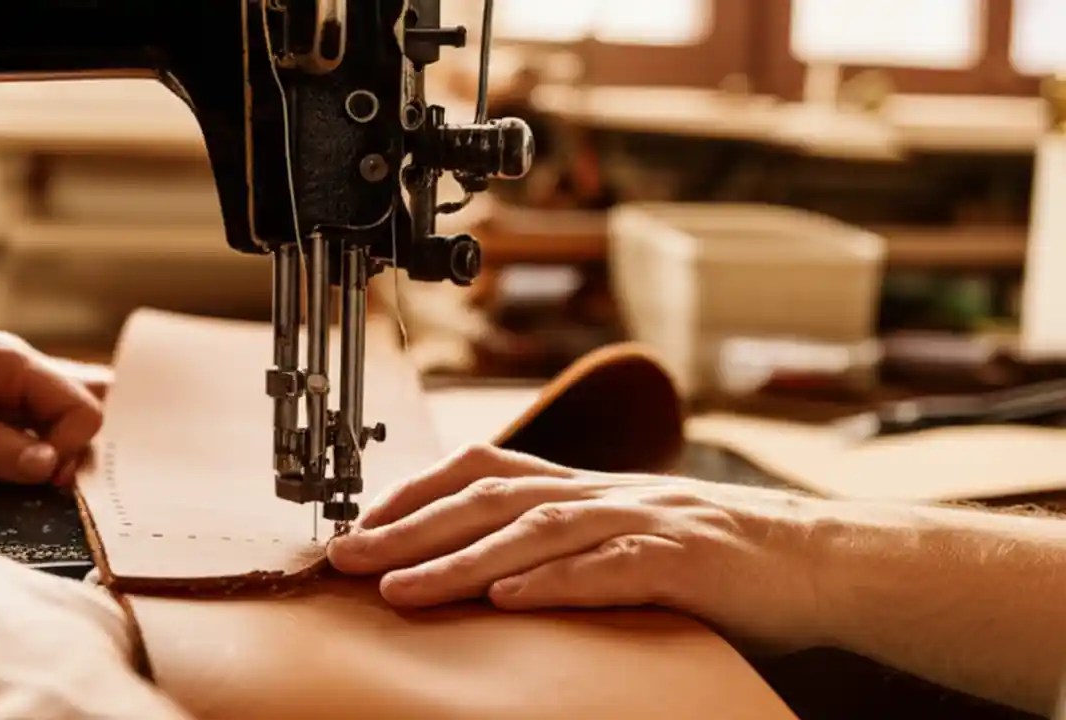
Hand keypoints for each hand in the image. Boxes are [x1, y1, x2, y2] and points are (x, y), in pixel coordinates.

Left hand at [0, 292, 102, 483]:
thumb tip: (48, 468)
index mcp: (12, 363)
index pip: (83, 409)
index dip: (69, 450)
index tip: (38, 479)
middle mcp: (18, 371)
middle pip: (79, 414)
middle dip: (71, 453)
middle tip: (40, 486)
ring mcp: (3, 387)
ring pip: (56, 422)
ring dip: (50, 455)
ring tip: (26, 482)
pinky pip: (26, 428)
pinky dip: (27, 452)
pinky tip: (11, 471)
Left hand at [328, 444, 828, 651]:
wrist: (813, 558)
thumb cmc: (712, 554)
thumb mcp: (623, 532)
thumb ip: (561, 538)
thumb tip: (486, 565)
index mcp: (585, 487)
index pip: (483, 471)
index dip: (416, 492)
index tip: (360, 522)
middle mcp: (603, 493)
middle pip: (489, 501)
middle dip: (411, 528)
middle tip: (345, 557)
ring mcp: (642, 522)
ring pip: (536, 533)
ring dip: (461, 560)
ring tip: (400, 587)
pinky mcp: (682, 562)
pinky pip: (610, 570)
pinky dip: (555, 584)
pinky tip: (508, 601)